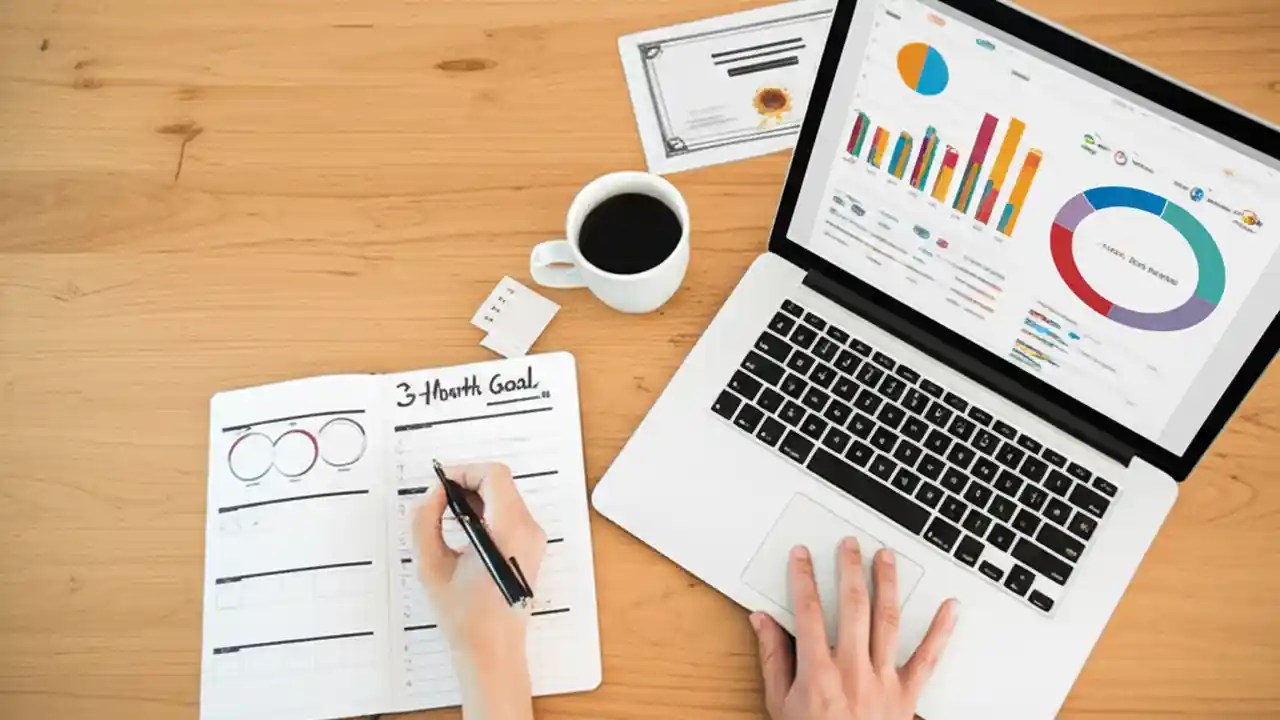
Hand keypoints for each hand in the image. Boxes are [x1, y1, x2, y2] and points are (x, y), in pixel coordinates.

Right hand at [414, 462, 546, 719]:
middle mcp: (529, 530)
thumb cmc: (464, 616)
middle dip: (466, 483)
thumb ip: (425, 522)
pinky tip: (462, 529)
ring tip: (446, 516)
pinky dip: (485, 511)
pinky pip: (509, 514)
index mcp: (510, 531)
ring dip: (475, 497)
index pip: (494, 475)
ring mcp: (534, 539)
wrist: (492, 651)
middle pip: (500, 483)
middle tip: (438, 499)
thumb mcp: (432, 566)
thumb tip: (432, 495)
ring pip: (505, 496)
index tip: (439, 484)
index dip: (463, 471)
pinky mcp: (531, 547)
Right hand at [750, 539, 958, 719]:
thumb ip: (772, 659)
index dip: (803, 578)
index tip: (802, 556)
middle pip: (852, 606)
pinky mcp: (907, 695)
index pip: (808, 611)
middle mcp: (852, 670)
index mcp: (817, 672)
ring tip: (886, 557)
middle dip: (849, 570)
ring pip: (887, 621)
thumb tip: (762, 622)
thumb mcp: (779, 704)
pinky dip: (941, 631)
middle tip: (850, 545)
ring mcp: (883, 681)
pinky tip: (950, 607)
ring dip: (887, 584)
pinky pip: (928, 658)